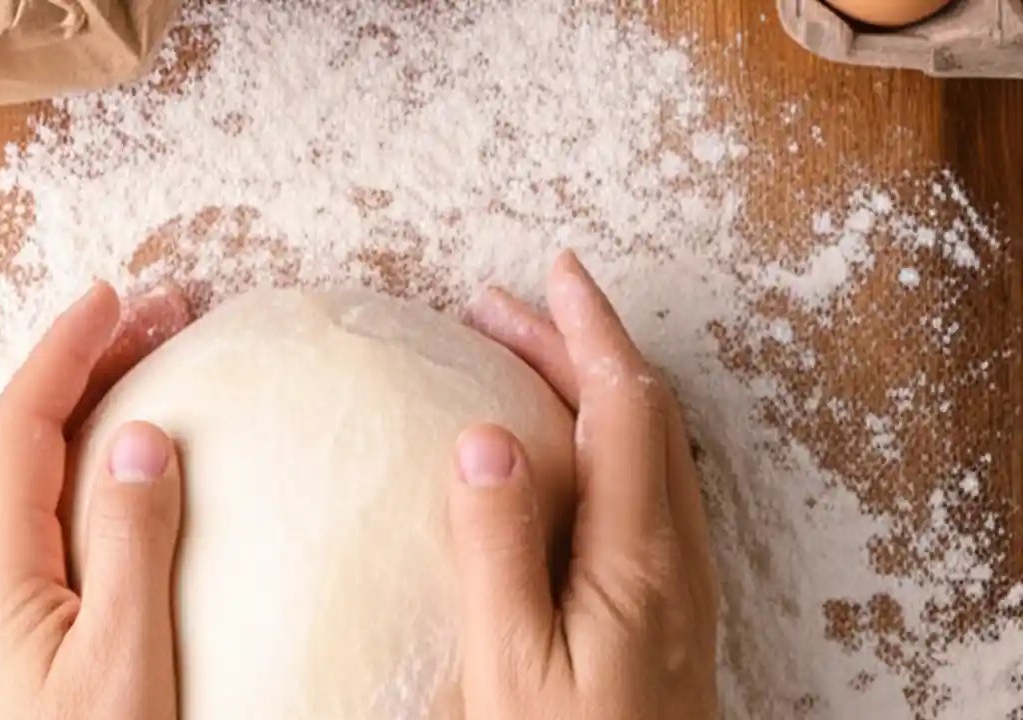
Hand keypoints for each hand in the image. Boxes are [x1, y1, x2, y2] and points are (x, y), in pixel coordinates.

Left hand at [0, 283, 190, 719]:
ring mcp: (6, 598)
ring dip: (96, 404)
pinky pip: (58, 509)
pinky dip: (98, 458)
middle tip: (161, 313)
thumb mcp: (124, 661)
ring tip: (160, 360)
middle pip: (26, 438)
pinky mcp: (32, 621)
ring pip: (41, 470)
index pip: (19, 430)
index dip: (64, 353)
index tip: (112, 297)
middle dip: (87, 362)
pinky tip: (138, 457)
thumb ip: (130, 546)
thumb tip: (142, 439)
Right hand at [450, 251, 718, 718]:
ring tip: (513, 362)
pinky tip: (548, 455)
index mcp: (639, 555)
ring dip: (583, 388)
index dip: (590, 330)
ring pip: (640, 446)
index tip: (553, 274)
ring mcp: (675, 577)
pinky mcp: (663, 601)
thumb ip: (498, 550)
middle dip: (573, 345)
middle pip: (637, 412)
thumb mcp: (511, 666)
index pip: (625, 404)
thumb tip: (485, 440)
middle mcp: (672, 553)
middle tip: (498, 310)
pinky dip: (592, 437)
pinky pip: (635, 485)